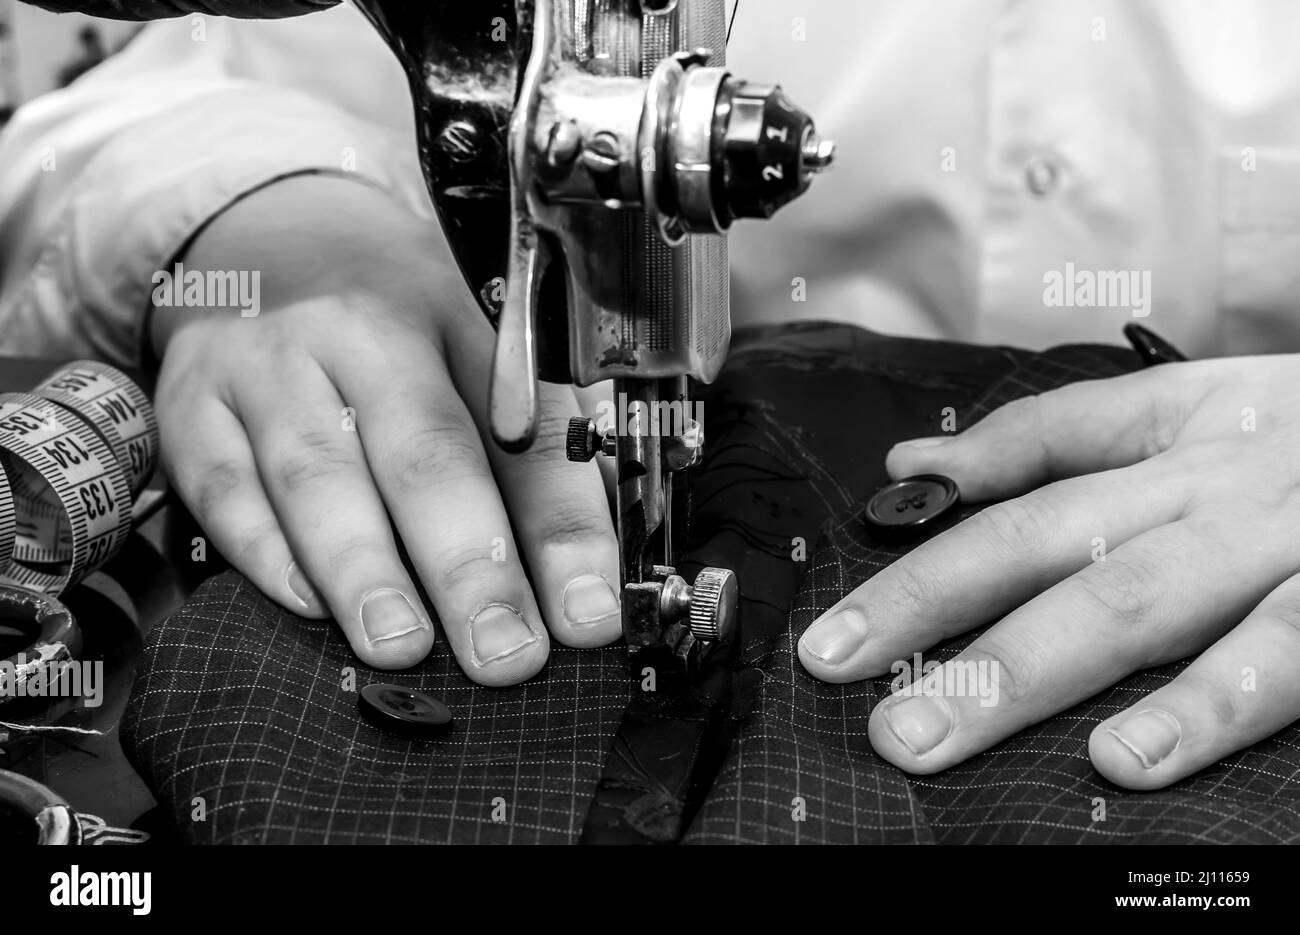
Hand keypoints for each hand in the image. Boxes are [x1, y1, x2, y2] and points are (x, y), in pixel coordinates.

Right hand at [152, 175, 619, 683]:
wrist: (274, 247)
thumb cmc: (399, 330)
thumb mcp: (481, 357)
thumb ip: (536, 454)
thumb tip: (585, 579)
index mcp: (466, 322)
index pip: (528, 435)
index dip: (565, 532)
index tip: (589, 615)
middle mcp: (367, 334)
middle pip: (425, 452)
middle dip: (469, 563)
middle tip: (502, 651)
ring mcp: (271, 364)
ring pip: (318, 473)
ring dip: (364, 569)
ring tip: (401, 643)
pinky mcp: (193, 404)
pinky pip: (224, 485)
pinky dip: (264, 551)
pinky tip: (305, 602)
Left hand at [798, 356, 1299, 788]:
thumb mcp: (1206, 400)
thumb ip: (1061, 431)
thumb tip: (919, 462)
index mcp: (1183, 427)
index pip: (1027, 465)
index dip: (924, 533)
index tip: (841, 616)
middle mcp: (1220, 480)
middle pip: (1048, 539)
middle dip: (934, 610)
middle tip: (843, 675)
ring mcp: (1290, 546)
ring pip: (1137, 603)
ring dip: (1025, 670)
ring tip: (935, 730)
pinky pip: (1279, 660)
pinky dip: (1202, 709)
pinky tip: (1126, 758)